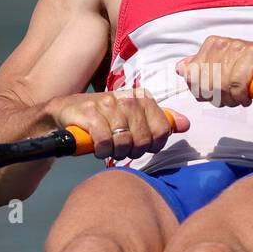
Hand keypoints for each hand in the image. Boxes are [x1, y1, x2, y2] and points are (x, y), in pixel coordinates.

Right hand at [44, 89, 187, 160]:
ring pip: (124, 142)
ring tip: (109, 148)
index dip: (153, 145)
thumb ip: (160, 120)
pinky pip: (104, 142)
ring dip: (115, 153)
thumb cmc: (104, 117)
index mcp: (142, 98)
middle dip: (133, 152)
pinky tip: (97, 148)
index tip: (141, 146)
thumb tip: (185, 124)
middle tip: (122, 150)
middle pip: (143, 140)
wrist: (67, 110)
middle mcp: (127, 99)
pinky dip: (101, 150)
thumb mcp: (133, 116)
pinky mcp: (90, 114)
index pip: (162, 130)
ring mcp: (108, 105)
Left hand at [176, 37, 252, 106]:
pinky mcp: (251, 56)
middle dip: (217, 97)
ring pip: (220, 85)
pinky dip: (241, 97)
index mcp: (211, 45)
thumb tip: (181, 68)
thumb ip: (202, 68)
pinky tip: (247, 97)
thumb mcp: (224, 67)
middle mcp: (222, 44)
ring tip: (240, 97)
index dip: (201, 91)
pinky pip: (236, 85)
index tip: (214, 94)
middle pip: (205, 83)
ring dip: (231, 99)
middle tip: (230, 98)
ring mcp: (237, 48)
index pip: (191, 75)